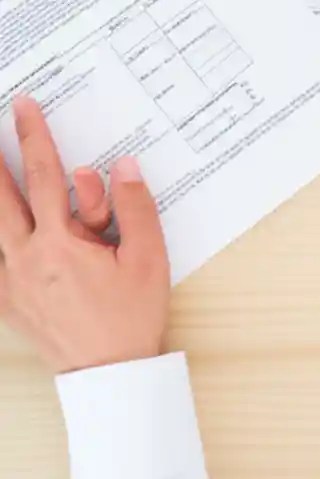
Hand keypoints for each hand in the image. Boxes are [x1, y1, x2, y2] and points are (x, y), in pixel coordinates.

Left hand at [0, 96, 169, 373]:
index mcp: (62, 244)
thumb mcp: (147, 258)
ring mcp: (9, 280)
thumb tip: (123, 166)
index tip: (24, 107)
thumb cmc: (131, 315)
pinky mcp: (5, 300)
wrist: (110, 370)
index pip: (46, 176)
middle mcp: (26, 258)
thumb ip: (134, 208)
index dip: (33, 136)